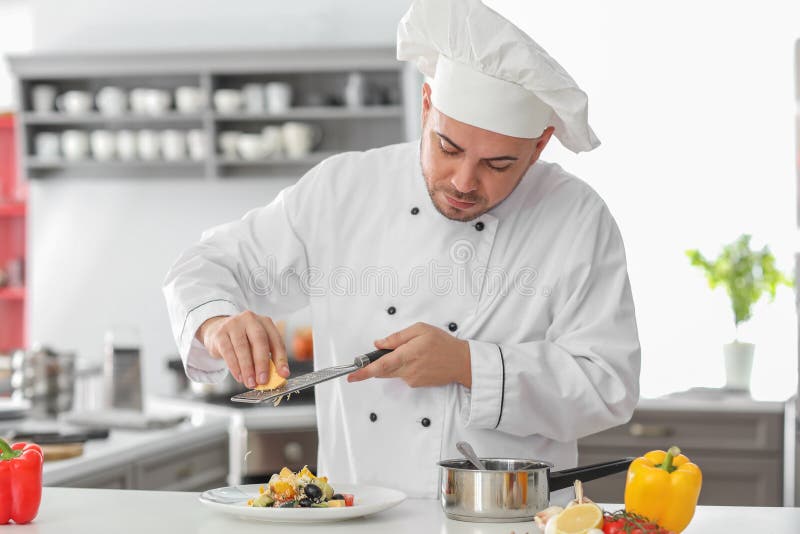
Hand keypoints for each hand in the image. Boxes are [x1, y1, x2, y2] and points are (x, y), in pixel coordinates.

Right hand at [196, 311, 288, 388]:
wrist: (218, 331)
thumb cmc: (244, 340)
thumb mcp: (257, 345)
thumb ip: (268, 358)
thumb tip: (279, 376)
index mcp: (265, 322)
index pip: (276, 340)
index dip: (281, 358)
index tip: (283, 374)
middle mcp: (250, 319)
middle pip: (259, 341)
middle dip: (262, 363)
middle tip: (263, 380)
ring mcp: (234, 324)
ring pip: (242, 348)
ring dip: (247, 368)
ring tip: (250, 383)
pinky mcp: (220, 333)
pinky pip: (228, 351)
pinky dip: (235, 367)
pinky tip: (239, 377)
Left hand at [347, 322, 471, 387]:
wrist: (461, 362)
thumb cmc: (443, 343)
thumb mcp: (421, 330)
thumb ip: (398, 337)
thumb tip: (379, 344)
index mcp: (408, 354)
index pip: (381, 365)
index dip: (364, 371)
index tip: (352, 375)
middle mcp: (408, 370)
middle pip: (382, 371)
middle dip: (374, 365)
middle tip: (372, 359)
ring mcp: (412, 379)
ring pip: (391, 372)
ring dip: (392, 364)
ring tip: (410, 352)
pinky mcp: (416, 384)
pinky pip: (401, 375)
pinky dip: (402, 367)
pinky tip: (416, 360)